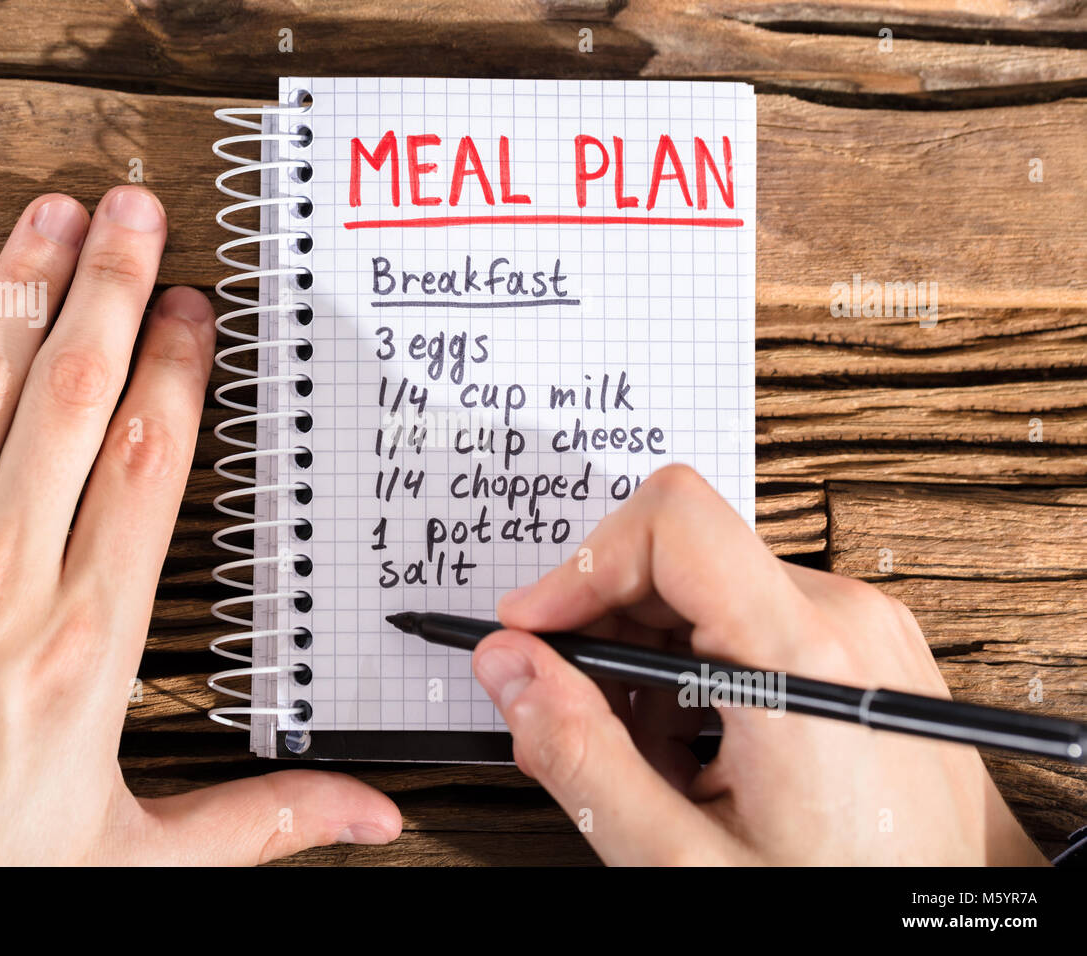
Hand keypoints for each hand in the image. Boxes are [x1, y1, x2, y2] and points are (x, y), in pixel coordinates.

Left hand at [0, 186, 399, 863]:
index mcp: (86, 641)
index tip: (193, 311)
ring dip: (20, 289)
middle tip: (135, 209)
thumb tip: (370, 814)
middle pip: (70, 395)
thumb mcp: (132, 860)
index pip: (145, 462)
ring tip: (52, 214)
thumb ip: (260, 820)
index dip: (175, 370)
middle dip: (109, 288)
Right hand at [473, 464, 1045, 864]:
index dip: (583, 566)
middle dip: (605, 634)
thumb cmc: (851, 900)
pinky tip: (698, 750)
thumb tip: (509, 669)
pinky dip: (697, 671)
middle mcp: (843, 619)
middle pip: (679, 557)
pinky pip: (750, 618)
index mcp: (804, 660)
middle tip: (583, 719)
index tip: (536, 628)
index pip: (673, 522)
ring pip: (707, 591)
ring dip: (650, 664)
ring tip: (656, 760)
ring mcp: (861, 628)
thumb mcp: (687, 860)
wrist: (960, 922)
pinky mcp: (864, 645)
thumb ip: (582, 758)